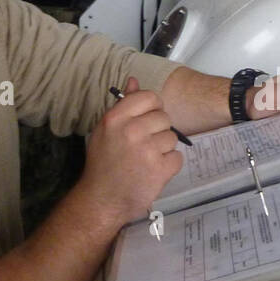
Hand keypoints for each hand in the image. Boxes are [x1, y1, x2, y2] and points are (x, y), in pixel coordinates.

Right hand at [79, 77, 182, 223]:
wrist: (102, 200)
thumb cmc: (104, 164)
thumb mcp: (106, 130)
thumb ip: (123, 105)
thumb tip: (135, 80)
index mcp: (116, 118)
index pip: (150, 97)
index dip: (153, 108)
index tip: (147, 120)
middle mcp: (132, 131)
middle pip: (164, 117)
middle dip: (158, 130)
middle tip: (144, 145)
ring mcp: (147, 151)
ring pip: (172, 138)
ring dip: (163, 149)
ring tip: (146, 160)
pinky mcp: (160, 169)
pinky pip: (177, 157)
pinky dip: (169, 165)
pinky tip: (153, 171)